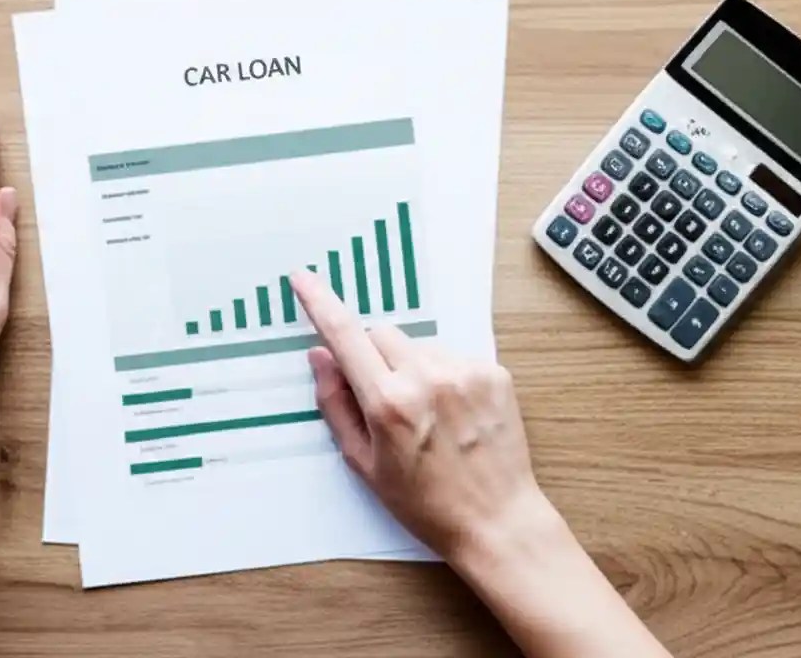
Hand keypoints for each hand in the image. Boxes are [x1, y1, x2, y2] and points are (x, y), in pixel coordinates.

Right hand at [290, 270, 550, 566]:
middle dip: (372, 356)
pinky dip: (444, 375)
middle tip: (383, 399)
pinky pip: (452, 356)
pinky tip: (453, 413)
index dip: (320, 303)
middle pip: (381, 333)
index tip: (304, 279)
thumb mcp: (364, 463)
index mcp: (388, 402)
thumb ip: (336, 404)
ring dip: (411, 365)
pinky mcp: (493, 373)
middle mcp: (427, 378)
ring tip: (427, 414)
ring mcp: (465, 372)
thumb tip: (320, 357)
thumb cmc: (426, 503)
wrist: (496, 521)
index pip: (345, 335)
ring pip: (418, 344)